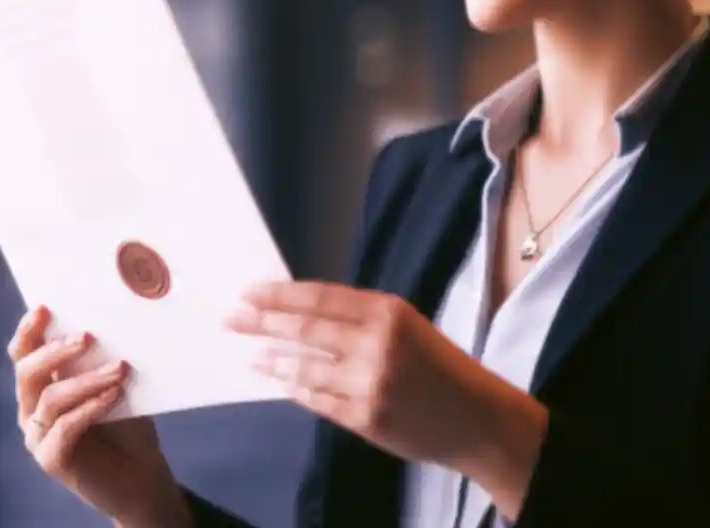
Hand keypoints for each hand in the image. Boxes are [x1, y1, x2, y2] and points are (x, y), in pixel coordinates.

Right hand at [9, 306, 192, 526]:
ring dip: (86, 379)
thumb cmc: (126, 424)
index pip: (23, 352)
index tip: (44, 308)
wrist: (141, 475)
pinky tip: (114, 394)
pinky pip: (64, 427)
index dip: (28, 330)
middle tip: (86, 337)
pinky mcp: (50, 459)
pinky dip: (90, 407)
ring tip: (119, 370)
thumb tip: (108, 323)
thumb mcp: (114, 383)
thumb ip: (102, 359)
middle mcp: (31, 408)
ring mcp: (37, 435)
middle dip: (54, 350)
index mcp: (40, 384)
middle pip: (27, 371)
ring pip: (50, 398)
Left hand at [224, 281, 546, 513]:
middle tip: (232, 319)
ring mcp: (368, 385)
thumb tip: (298, 309)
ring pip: (304, 368)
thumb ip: (358, 317)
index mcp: (388, 312)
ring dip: (273, 360)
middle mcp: (376, 345)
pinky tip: (283, 382)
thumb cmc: (439, 366)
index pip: (318, 297)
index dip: (278, 294)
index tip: (248, 292)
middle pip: (304, 328)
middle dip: (261, 322)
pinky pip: (316, 400)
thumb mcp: (406, 325)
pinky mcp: (364, 418)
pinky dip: (296, 389)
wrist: (477, 418)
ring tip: (254, 355)